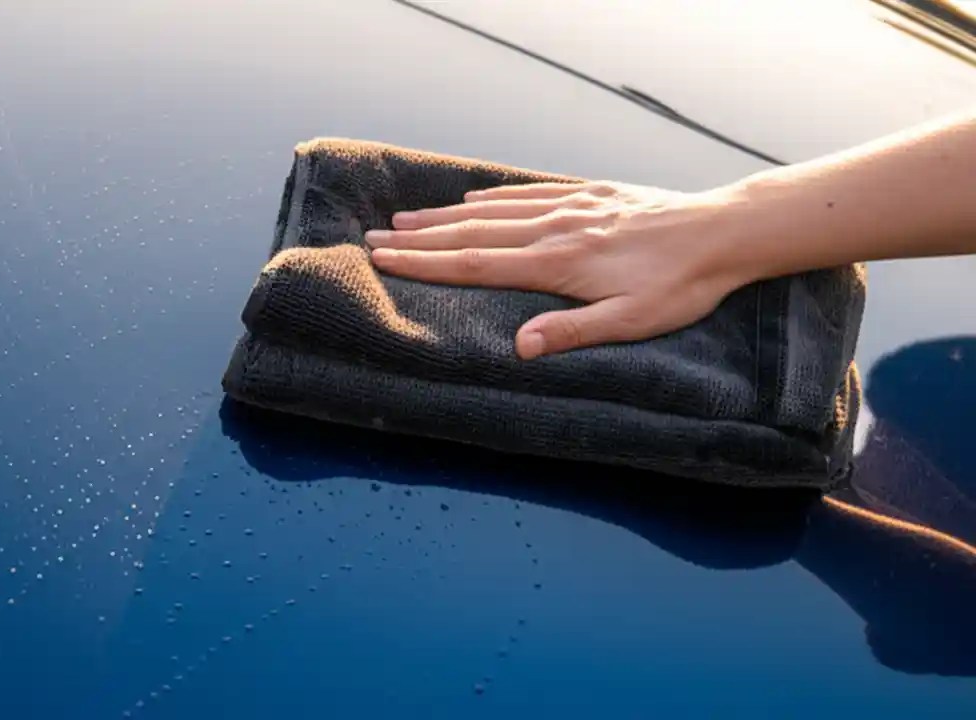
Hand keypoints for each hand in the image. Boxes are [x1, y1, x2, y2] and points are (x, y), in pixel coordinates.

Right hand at [365, 180, 751, 359]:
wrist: (723, 231)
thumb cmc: (680, 285)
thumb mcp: (631, 321)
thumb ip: (572, 332)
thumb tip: (519, 348)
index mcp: (557, 263)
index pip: (475, 263)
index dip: (426, 264)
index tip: (385, 261)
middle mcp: (555, 229)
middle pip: (472, 232)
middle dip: (419, 238)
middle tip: (374, 238)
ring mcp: (571, 206)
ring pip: (494, 209)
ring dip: (445, 216)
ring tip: (406, 218)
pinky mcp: (590, 194)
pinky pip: (529, 191)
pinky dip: (494, 195)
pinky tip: (474, 197)